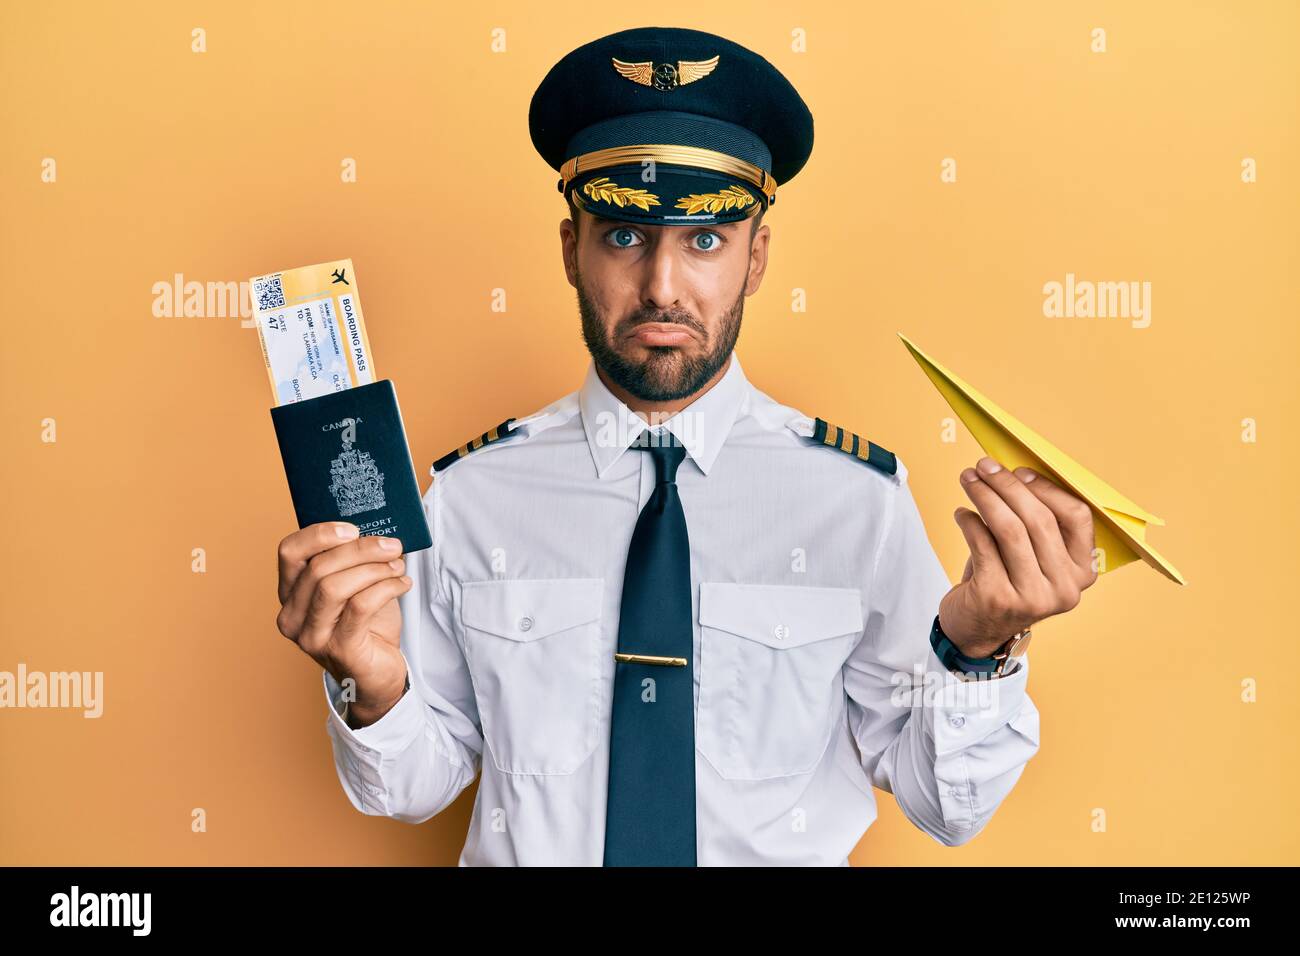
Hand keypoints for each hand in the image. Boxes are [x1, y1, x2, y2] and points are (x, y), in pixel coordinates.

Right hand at [275, 522, 412, 725]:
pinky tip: (403, 583)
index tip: (353, 529)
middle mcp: (292, 617)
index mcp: (290, 594)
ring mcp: (312, 637)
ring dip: (374, 569)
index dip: (319, 534)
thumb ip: (350, 560)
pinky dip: (386, 587)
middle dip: (361, 550)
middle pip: (318, 567)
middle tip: (391, 545)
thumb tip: (373, 529)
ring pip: (335, 587)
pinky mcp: (339, 650)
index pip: (289, 552)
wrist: (379, 674)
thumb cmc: (365, 626)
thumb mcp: (353, 586)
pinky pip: (360, 606)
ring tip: (397, 565)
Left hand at [938, 457, 1097, 657]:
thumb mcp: (1033, 557)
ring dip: (985, 497)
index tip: (1018, 472)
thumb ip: (1035, 524)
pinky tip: (962, 513)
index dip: (1046, 488)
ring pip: (1009, 529)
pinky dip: (969, 522)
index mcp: (1083, 573)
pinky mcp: (998, 597)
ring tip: (969, 480)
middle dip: (1007, 485)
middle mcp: (1064, 588)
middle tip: (983, 467)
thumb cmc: (1006, 582)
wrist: (977, 631)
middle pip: (1038, 519)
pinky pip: (982, 545)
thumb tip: (1013, 474)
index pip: (1076, 516)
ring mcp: (1032, 596)